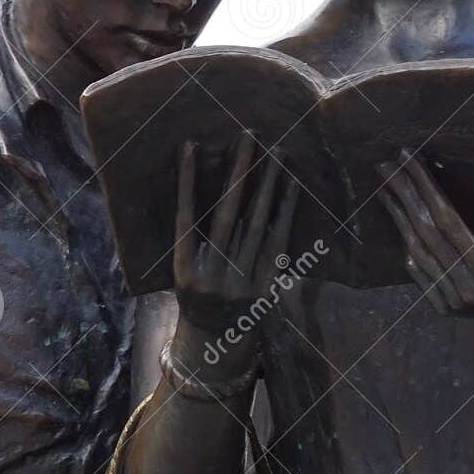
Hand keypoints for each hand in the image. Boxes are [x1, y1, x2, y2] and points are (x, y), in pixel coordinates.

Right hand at [172, 132, 298, 348]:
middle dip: (239, 172)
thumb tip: (200, 181)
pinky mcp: (267, 285)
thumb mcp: (182, 268)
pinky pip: (280, 241)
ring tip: (276, 152)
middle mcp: (212, 274)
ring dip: (268, 184)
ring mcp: (242, 281)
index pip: (184, 215)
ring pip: (258, 223)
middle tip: (248, 136)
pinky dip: (286, 212)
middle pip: (227, 212)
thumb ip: (191, 236)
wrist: (216, 337)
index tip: (190, 145)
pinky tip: (291, 185)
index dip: (187, 181)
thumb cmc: (195, 291)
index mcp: (184, 268)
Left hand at [378, 150, 473, 328]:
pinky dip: (406, 244)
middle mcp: (465, 292)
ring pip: (417, 252)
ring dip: (398, 217)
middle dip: (404, 195)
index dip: (427, 190)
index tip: (409, 161)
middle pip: (426, 234)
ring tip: (384, 186)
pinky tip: (397, 218)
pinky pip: (419, 272)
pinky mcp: (444, 310)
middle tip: (384, 165)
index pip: (448, 223)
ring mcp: (452, 304)